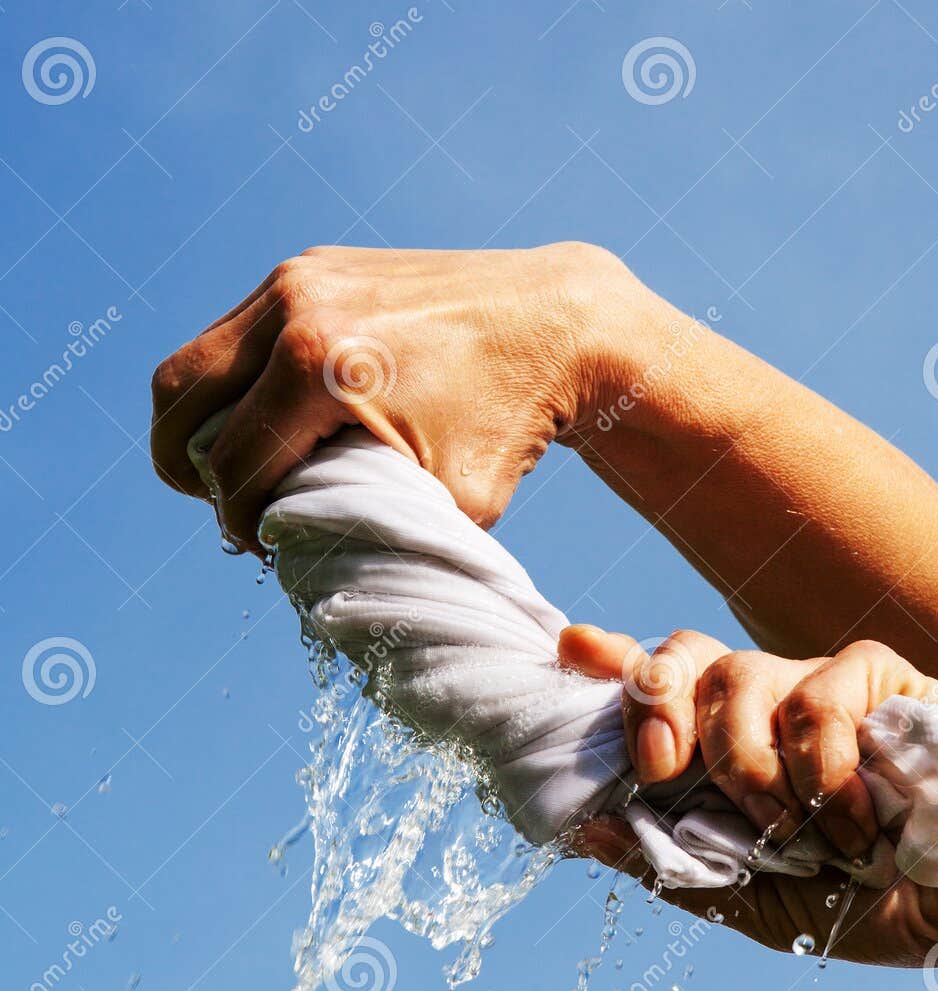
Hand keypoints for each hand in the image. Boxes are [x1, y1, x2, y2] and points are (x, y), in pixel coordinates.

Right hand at [150, 242, 630, 552]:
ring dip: (204, 428)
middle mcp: (292, 309)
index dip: (240, 526)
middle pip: (178, 405)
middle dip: (191, 473)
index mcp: (316, 368)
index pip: (231, 468)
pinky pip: (233, 336)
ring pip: (192, 366)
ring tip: (253, 471)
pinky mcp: (307, 268)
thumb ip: (373, 535)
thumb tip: (307, 570)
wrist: (553, 323)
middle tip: (235, 510)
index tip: (270, 550)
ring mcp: (295, 278)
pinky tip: (281, 425)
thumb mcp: (450, 504)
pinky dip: (235, 387)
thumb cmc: (509, 424)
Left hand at [558, 625, 937, 966]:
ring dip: (753, 775)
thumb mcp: (757, 901)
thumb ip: (674, 865)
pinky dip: (824, 778)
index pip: (658, 689)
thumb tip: (585, 831)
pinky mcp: (870, 675)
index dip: (611, 664)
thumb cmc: (870, 896)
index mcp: (725, 749)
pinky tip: (859, 823)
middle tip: (661, 768)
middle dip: (654, 706)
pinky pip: (812, 705)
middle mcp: (763, 705)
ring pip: (737, 679)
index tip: (570, 647)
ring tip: (801, 837)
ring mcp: (815, 684)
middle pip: (680, 657)